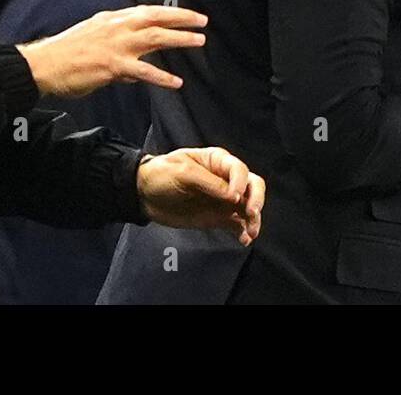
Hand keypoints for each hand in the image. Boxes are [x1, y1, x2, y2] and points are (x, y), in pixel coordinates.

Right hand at [17, 5, 206, 97]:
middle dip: (182, 18)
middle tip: (203, 21)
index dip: (170, 12)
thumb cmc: (65, 56)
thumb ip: (118, 52)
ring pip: (155, 38)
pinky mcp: (111, 66)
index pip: (146, 12)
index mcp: (111, 19)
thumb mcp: (93, 42)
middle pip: (156, 18)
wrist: (42, 65)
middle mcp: (115, 27)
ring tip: (199, 42)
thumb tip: (137, 72)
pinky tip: (177, 82)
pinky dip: (162, 76)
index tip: (188, 14)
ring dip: (179, 39)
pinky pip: (143, 71)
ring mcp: (115, 46)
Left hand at [137, 147, 265, 245]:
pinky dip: (244, 231)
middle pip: (252, 185)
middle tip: (251, 214)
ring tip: (251, 233)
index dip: (241, 182)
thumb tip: (234, 196)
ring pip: (248, 206)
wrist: (144, 195)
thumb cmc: (161, 175)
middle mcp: (225, 179)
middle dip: (257, 199)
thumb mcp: (182, 173)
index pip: (239, 169)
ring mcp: (224, 199)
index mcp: (217, 161)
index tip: (234, 197)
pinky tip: (244, 240)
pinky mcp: (219, 217)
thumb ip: (208, 183)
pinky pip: (237, 224)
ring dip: (253, 219)